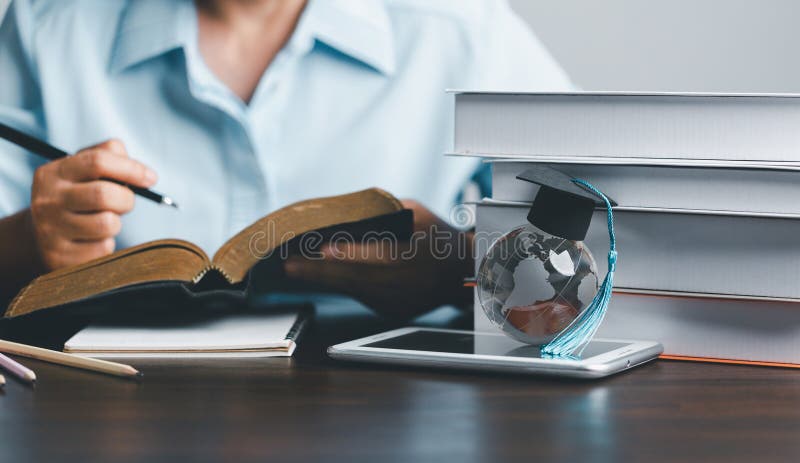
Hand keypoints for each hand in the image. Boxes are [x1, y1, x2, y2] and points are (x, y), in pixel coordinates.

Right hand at [29, 139, 156, 270]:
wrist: (43, 238)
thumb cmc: (77, 198)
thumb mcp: (84, 172)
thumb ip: (110, 156)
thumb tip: (144, 173)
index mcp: (54, 173)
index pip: (98, 161)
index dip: (131, 168)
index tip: (151, 179)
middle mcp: (48, 200)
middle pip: (104, 194)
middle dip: (126, 199)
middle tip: (125, 203)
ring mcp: (51, 230)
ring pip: (107, 224)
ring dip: (116, 223)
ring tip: (104, 221)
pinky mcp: (60, 257)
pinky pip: (103, 249)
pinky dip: (107, 244)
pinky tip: (92, 240)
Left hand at [283, 200, 473, 319]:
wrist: (462, 271)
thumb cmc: (435, 234)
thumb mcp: (414, 213)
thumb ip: (382, 214)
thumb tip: (341, 215)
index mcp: (419, 252)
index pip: (381, 254)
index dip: (351, 253)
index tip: (323, 249)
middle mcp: (409, 281)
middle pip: (359, 277)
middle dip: (320, 271)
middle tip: (289, 264)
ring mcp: (400, 300)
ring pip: (355, 290)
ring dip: (322, 279)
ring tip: (293, 269)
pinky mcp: (393, 311)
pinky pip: (361, 296)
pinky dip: (339, 285)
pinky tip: (317, 276)